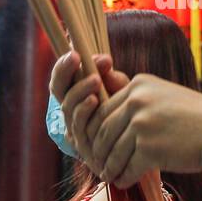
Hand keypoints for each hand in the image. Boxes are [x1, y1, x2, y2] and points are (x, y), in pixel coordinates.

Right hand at [50, 51, 131, 174]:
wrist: (143, 150)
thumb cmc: (131, 117)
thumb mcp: (123, 93)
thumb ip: (113, 78)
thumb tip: (104, 61)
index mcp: (77, 97)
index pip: (62, 78)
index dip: (64, 65)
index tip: (75, 51)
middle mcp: (71, 113)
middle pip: (58, 90)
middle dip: (65, 71)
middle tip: (76, 56)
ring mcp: (76, 131)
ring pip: (68, 107)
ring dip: (79, 90)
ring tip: (94, 79)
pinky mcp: (84, 148)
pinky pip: (78, 127)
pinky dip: (84, 111)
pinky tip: (94, 100)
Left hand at [87, 73, 201, 188]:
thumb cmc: (197, 118)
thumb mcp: (165, 96)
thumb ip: (139, 101)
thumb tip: (110, 121)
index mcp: (139, 84)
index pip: (104, 109)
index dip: (97, 131)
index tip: (97, 144)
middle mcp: (137, 100)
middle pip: (104, 130)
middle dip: (99, 151)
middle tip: (98, 164)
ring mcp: (142, 124)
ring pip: (113, 151)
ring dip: (109, 167)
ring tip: (109, 176)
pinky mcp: (149, 148)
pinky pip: (128, 167)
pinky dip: (124, 177)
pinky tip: (124, 182)